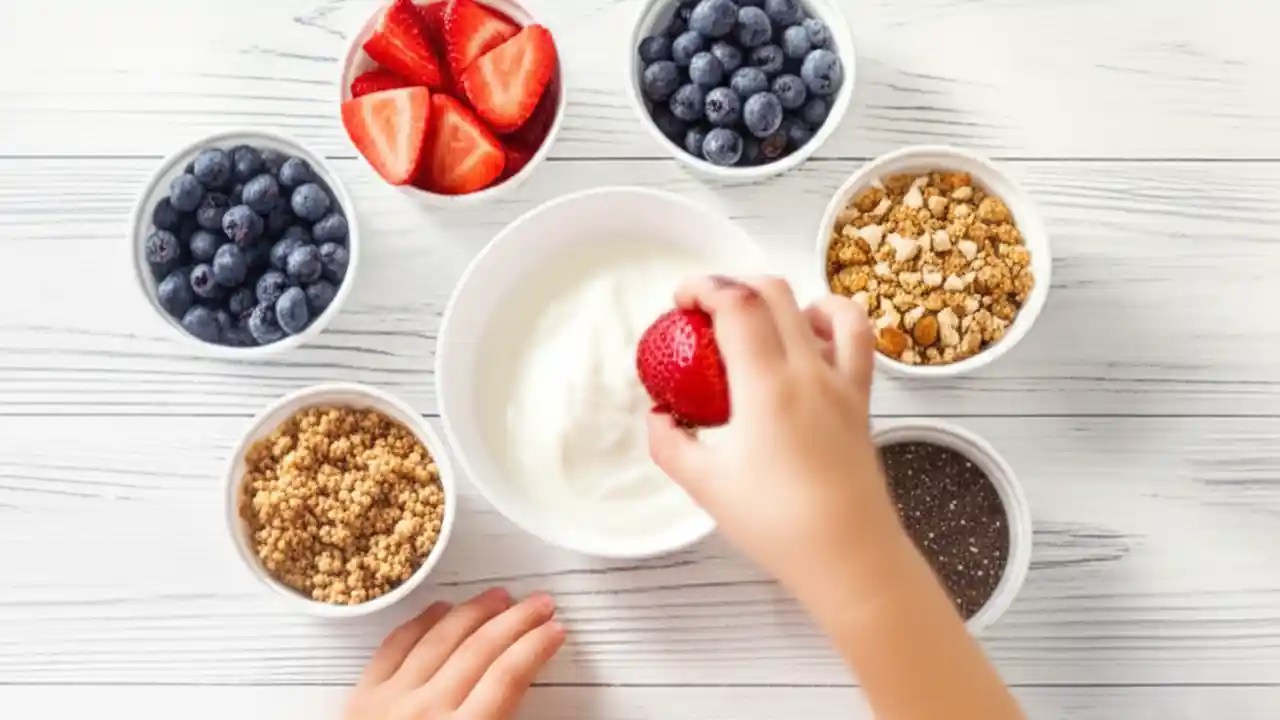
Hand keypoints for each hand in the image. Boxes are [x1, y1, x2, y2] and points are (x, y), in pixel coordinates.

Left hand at [345, 588, 564, 719]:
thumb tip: (516, 699)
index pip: (508, 677)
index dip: (535, 648)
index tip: (555, 631)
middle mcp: (426, 714)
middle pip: (481, 650)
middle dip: (517, 621)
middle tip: (540, 604)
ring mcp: (389, 701)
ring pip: (441, 638)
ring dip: (475, 612)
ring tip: (500, 598)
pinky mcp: (359, 698)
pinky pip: (395, 645)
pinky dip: (422, 622)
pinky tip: (442, 609)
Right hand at [647, 276, 904, 604]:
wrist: (850, 558)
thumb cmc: (779, 526)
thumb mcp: (705, 486)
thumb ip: (671, 443)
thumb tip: (659, 417)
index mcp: (767, 386)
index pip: (737, 304)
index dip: (704, 287)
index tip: (681, 299)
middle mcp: (810, 373)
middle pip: (775, 292)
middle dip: (734, 284)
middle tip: (706, 307)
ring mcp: (843, 384)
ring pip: (827, 307)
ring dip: (789, 298)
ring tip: (763, 319)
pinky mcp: (862, 402)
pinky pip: (858, 341)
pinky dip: (834, 323)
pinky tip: (811, 342)